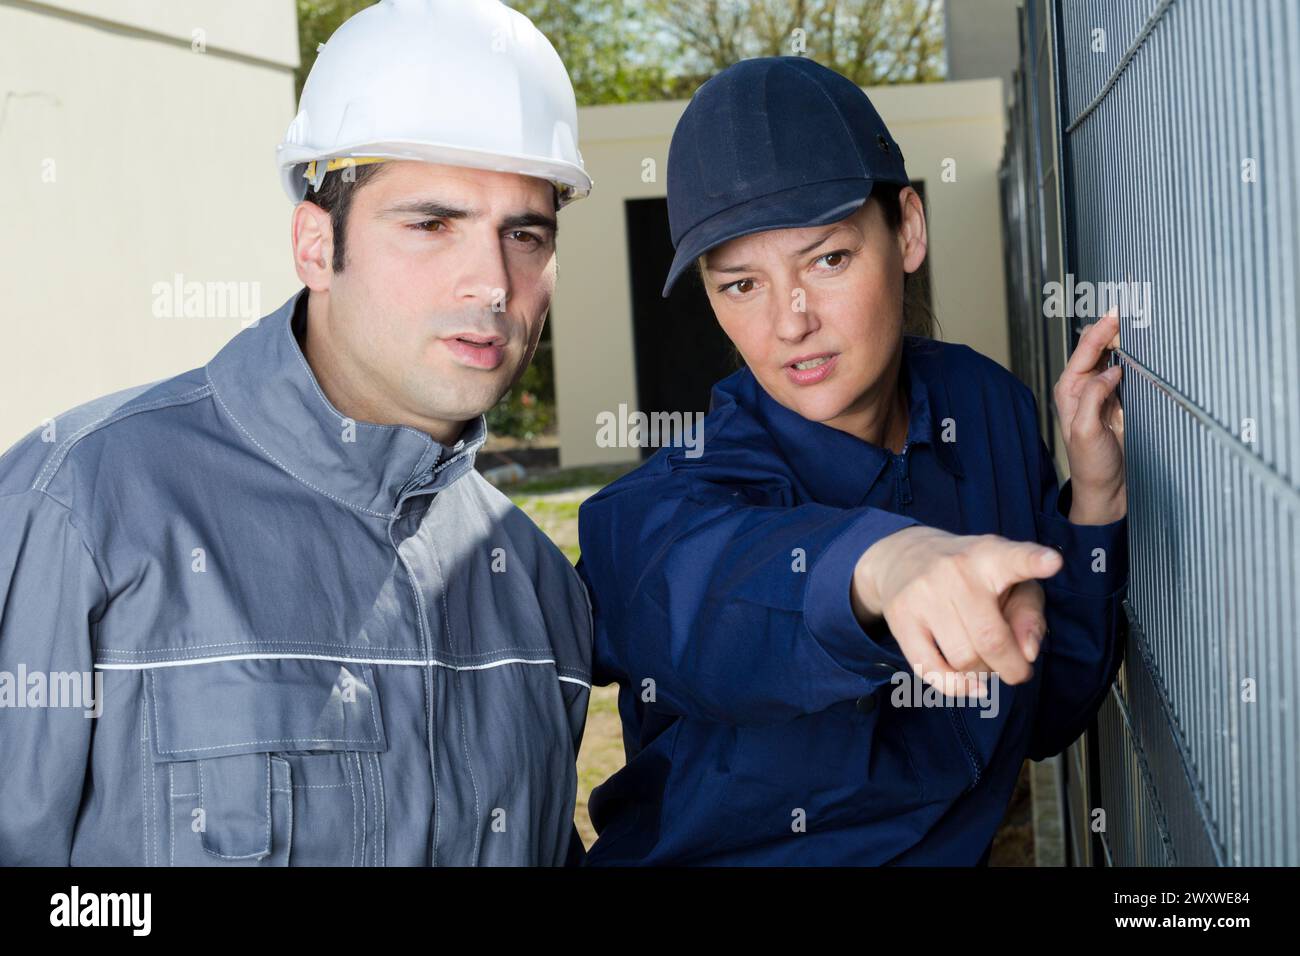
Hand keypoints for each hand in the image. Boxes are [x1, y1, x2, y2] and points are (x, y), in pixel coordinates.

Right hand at [852, 526, 1062, 696]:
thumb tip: (1027, 653)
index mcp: (990, 555)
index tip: (1052, 562)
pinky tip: (969, 684)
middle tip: (1018, 670)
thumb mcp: (1010, 582)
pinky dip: (956, 687)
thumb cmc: (971, 575)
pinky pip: (929, 669)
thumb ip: (1030, 615)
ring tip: (984, 661)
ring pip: (963, 659)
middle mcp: (955, 571)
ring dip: (982, 674)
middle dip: (1012, 667)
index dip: (1033, 561)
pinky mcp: (900, 617)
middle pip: (991, 638)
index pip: (1013, 558)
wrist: (902, 557)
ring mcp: (923, 594)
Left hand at [1054, 309, 1125, 523]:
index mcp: (1069, 390)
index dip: (1101, 328)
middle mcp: (1083, 387)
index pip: (1085, 350)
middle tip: (1132, 305)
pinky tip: (1143, 345)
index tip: (1117, 310)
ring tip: (1138, 316)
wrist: (1107, 488)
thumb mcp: (1085, 431)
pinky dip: (1133, 355)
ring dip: (1124, 337)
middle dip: (1112, 325)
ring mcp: (1102, 392)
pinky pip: (1126, 369)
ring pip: (1113, 355)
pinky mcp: (1119, 400)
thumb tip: (1110, 369)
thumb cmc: (1090, 464)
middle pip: (1098, 347)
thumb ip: (1093, 397)